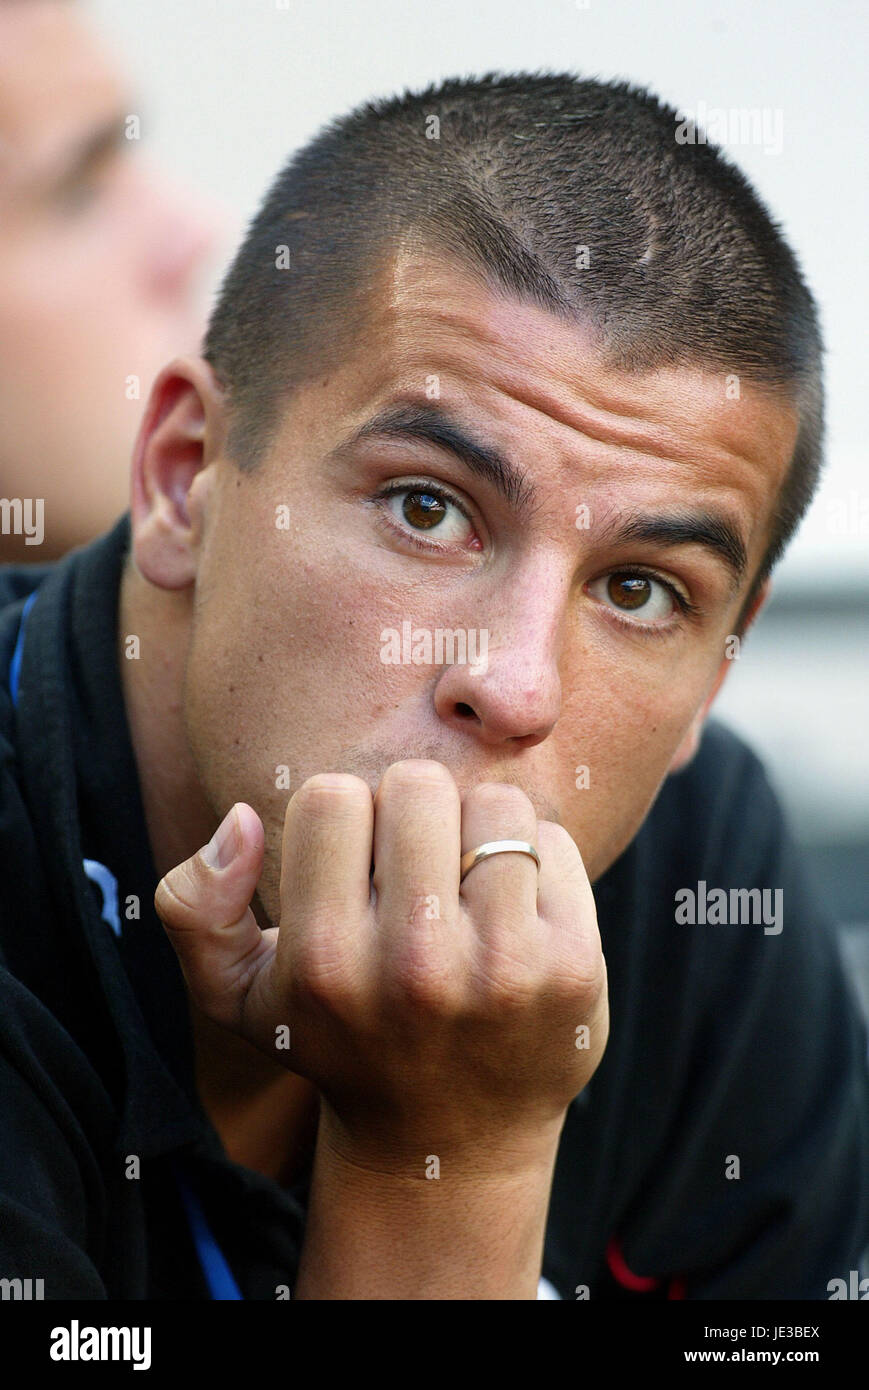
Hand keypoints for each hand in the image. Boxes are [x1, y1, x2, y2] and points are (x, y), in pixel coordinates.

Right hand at [155, 760, 608, 1175]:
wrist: (450, 1140)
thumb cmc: (340, 1041)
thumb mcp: (238, 996)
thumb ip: (197, 907)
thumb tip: (243, 819)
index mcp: (325, 964)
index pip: (332, 796)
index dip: (343, 819)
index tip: (354, 865)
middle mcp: (415, 968)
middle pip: (417, 785)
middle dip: (412, 812)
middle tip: (414, 866)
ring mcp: (505, 969)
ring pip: (495, 806)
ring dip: (476, 830)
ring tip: (464, 885)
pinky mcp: (575, 967)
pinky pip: (554, 841)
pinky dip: (535, 858)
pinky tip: (513, 910)